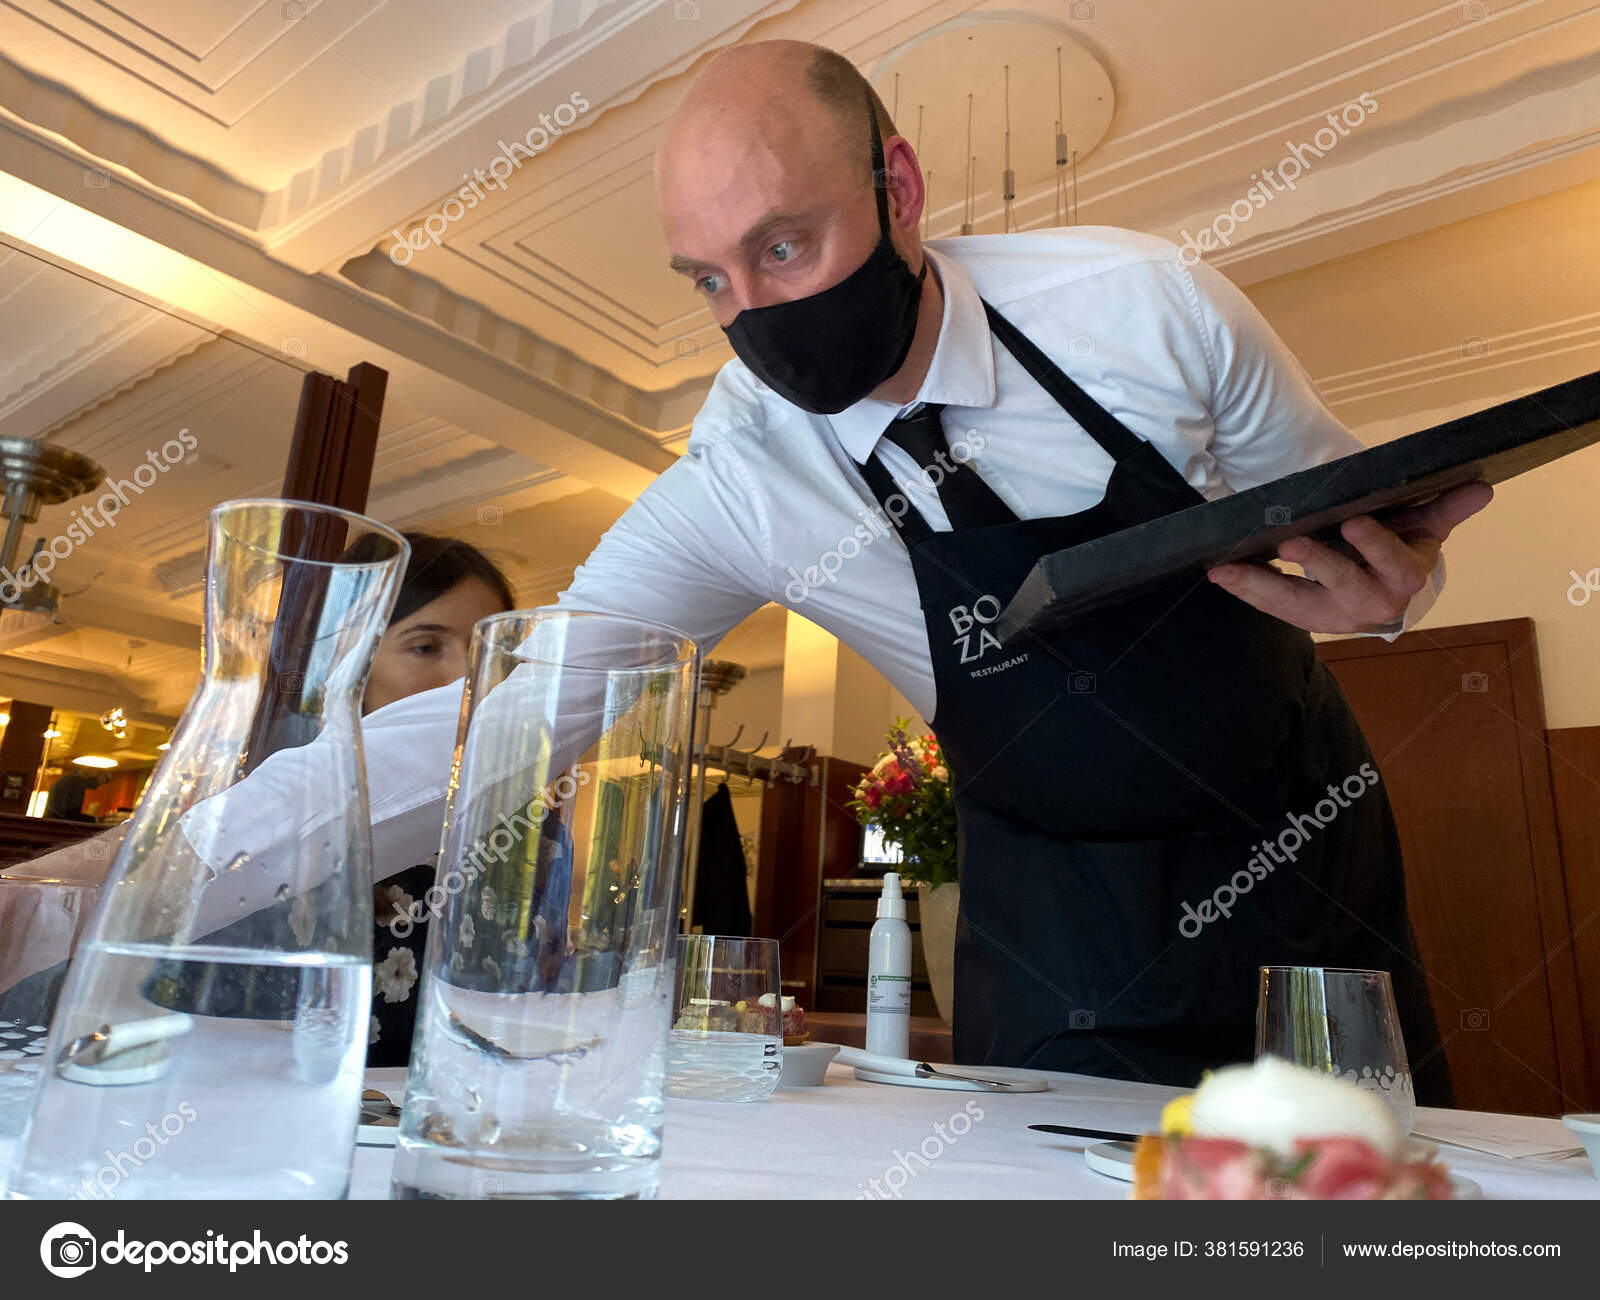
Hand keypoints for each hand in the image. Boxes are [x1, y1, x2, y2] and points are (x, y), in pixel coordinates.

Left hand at [1206, 481, 1492, 632]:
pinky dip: (1247, 591)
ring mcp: (1332, 614)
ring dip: (1261, 587)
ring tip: (1228, 571)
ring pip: (1296, 604)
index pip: (1390, 563)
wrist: (1388, 598)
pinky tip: (1221, 575)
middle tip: (1289, 542)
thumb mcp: (1425, 530)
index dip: (1373, 545)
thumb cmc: (1403, 553)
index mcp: (1401, 579)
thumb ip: (1446, 509)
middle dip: (1316, 564)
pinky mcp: (1303, 618)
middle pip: (1340, 585)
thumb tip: (1480, 487)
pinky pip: (1273, 608)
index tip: (1354, 523)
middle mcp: (1368, 603)